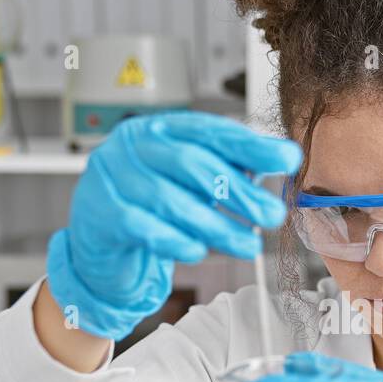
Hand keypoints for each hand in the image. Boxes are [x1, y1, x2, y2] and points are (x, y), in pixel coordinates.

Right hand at [46, 112, 302, 339]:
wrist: (95, 246)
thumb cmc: (148, 209)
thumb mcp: (189, 183)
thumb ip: (226, 169)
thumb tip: (280, 159)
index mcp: (158, 130)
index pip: (209, 131)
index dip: (251, 145)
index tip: (287, 159)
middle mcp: (132, 147)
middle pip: (192, 163)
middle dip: (238, 191)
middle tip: (271, 214)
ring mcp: (111, 179)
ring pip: (171, 200)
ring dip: (216, 226)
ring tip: (247, 245)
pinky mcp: (100, 215)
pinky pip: (143, 227)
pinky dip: (175, 241)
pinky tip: (198, 252)